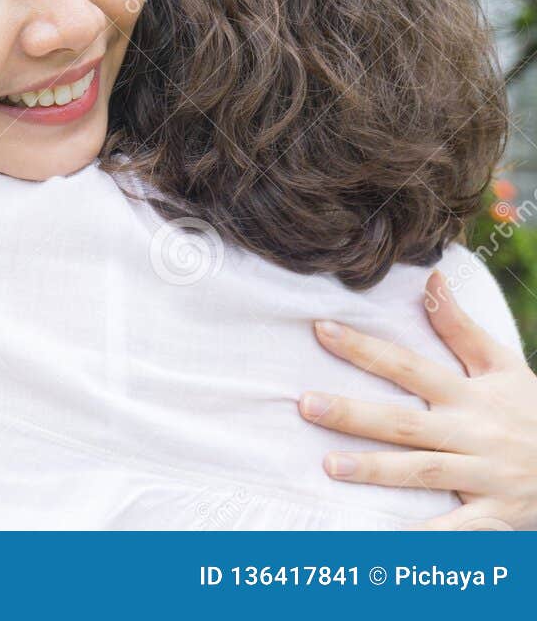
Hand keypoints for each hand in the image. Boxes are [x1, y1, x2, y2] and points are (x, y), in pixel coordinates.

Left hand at [301, 269, 536, 528]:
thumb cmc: (534, 412)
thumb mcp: (504, 366)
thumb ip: (460, 327)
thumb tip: (429, 277)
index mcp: (469, 396)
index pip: (409, 366)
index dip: (366, 348)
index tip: (320, 329)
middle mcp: (472, 434)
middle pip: (405, 423)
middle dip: (355, 414)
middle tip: (305, 404)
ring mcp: (484, 476)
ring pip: (423, 472)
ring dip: (377, 470)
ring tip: (329, 467)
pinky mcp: (495, 515)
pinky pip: (455, 531)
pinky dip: (424, 539)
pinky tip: (383, 542)